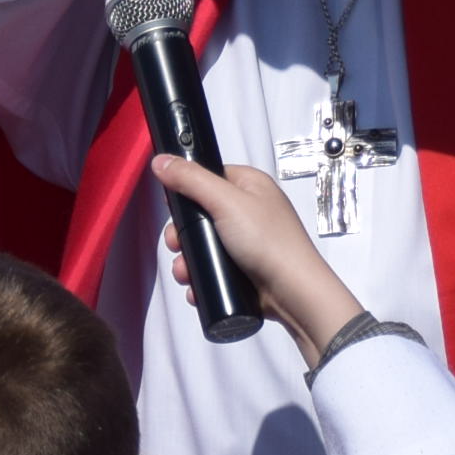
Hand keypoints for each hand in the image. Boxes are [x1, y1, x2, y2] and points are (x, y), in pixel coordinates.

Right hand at [152, 153, 366, 368]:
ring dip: (188, 259)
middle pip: (201, 214)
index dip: (187, 191)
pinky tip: (194, 286)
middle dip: (183, 234)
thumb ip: (191, 180)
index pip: (209, 177)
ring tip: (184, 273)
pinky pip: (214, 267)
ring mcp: (247, 241)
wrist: (293, 293)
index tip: (174, 208)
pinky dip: (201, 276)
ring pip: (204, 244)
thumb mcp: (226, 202)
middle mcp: (249, 210)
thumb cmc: (267, 241)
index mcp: (250, 185)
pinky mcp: (244, 268)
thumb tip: (161, 161)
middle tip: (176, 245)